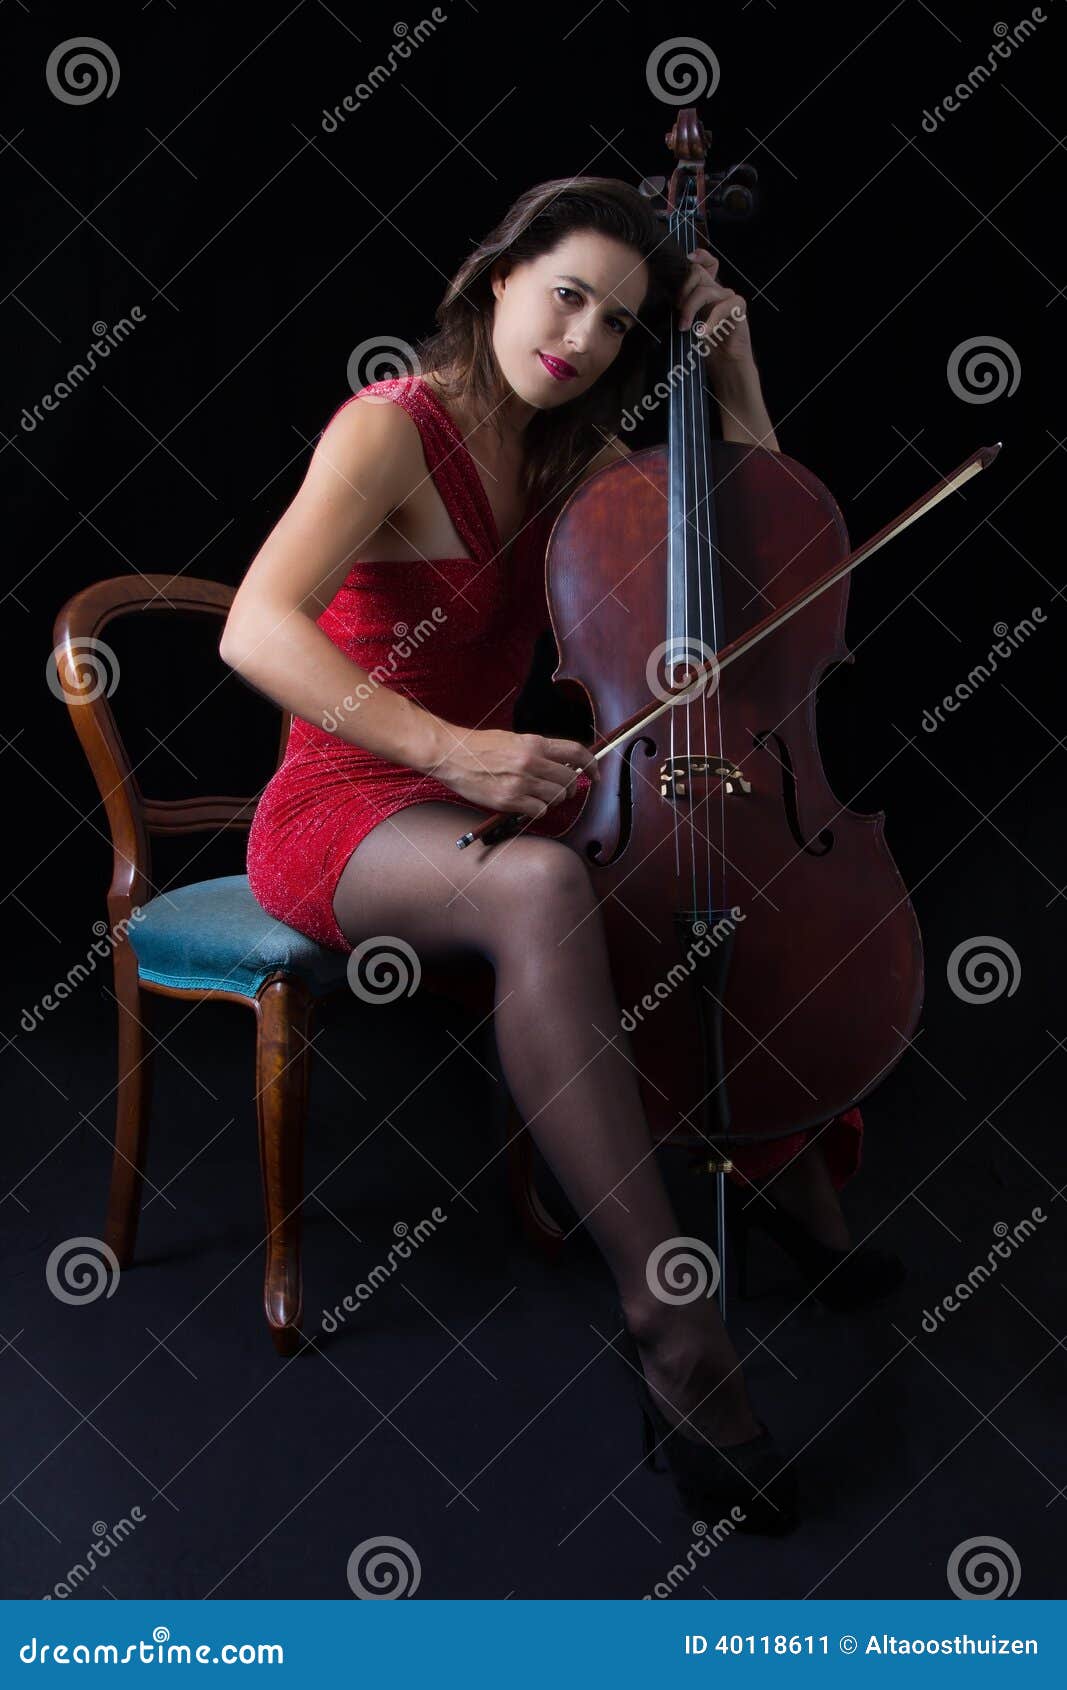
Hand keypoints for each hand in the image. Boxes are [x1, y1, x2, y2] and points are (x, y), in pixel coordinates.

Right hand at [427, 727, 599, 818]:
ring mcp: (521, 782)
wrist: (452, 755)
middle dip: (571, 788)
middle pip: (569, 780)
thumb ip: (539, 752)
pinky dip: (538, 810)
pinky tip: (527, 804)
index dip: (592, 765)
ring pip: (556, 798)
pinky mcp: (510, 800)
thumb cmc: (480, 747)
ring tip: (541, 796)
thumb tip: (564, 767)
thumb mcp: (514, 740)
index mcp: (535, 743)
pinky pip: (539, 811)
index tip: (596, 774)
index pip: (576, 753)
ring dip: (554, 800)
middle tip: (564, 790)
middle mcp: (531, 762)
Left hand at [677, 248, 753, 371]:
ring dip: (690, 309)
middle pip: (697, 273)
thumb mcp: (687, 324)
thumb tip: (663, 298)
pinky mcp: (738, 308)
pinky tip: (702, 333)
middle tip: (677, 310)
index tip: (687, 259)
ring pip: (705, 291)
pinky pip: (722, 306)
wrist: (725, 364)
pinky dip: (710, 321)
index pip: (705, 263)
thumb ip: (681, 309)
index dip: (699, 256)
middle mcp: (716, 290)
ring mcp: (728, 297)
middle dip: (683, 291)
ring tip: (684, 328)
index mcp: (705, 290)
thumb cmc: (705, 345)